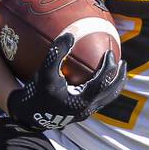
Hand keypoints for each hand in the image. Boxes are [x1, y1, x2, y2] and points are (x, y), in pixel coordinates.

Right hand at [4, 32, 126, 131]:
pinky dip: (104, 88)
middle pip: (112, 93)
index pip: (103, 82)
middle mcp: (86, 109)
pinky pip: (99, 100)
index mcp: (81, 101)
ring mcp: (85, 113)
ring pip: (107, 99)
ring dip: (115, 84)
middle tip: (121, 62)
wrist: (27, 115)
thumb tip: (70, 34)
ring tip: (116, 71)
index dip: (108, 67)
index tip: (109, 53)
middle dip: (119, 77)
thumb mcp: (43, 72)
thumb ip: (57, 53)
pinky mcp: (81, 114)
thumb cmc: (36, 92)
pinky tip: (99, 78)